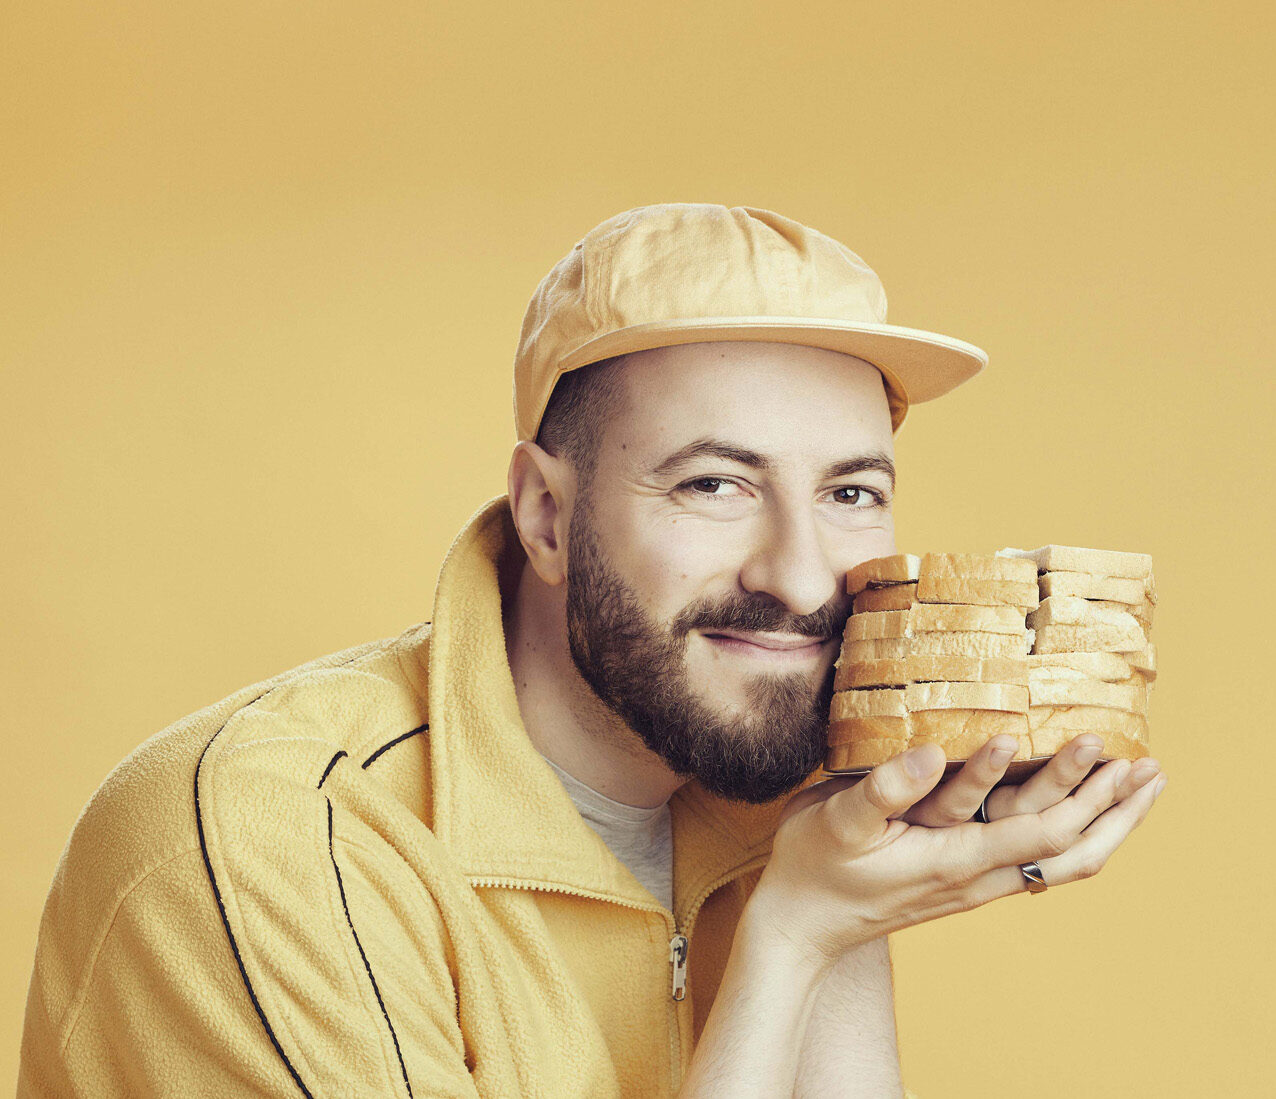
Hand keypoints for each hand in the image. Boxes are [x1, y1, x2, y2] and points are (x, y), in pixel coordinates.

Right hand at [753, 740, 1165, 974]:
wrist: (802, 925)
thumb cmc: (813, 868)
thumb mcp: (836, 821)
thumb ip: (885, 789)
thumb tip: (935, 753)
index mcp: (953, 862)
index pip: (1038, 832)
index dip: (1077, 792)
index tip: (1103, 747)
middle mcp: (976, 877)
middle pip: (1070, 853)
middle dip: (1115, 811)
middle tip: (1149, 765)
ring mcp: (974, 882)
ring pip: (1061, 862)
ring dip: (1105, 824)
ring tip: (1133, 784)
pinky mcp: (965, 880)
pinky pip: (1037, 862)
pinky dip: (1072, 836)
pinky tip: (1077, 814)